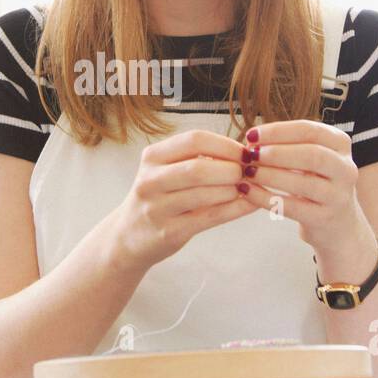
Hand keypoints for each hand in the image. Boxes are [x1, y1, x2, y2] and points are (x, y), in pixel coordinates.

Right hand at [108, 129, 258, 272]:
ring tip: (245, 188)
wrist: (129, 236)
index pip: (195, 140)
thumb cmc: (158, 198)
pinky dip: (235, 209)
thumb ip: (197, 159)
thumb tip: (245, 154)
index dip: (226, 145)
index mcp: (152, 157)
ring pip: (205, 193)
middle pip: (199, 167)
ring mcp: (157, 208)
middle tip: (247, 173)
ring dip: (234, 190)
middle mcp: (150, 180)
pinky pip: (210, 217)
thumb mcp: (166, 170)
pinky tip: (248, 204)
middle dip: (232, 169)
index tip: (244, 153)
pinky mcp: (169, 232)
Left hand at [235, 120, 377, 280]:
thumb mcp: (310, 157)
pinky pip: (291, 207)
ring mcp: (338, 195)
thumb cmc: (315, 182)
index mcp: (341, 145)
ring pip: (303, 182)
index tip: (251, 135)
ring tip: (247, 172)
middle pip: (311, 154)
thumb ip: (287, 145)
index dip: (278, 131)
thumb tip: (252, 140)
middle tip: (250, 154)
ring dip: (270, 175)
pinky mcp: (325, 218)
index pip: (310, 130)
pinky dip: (265, 198)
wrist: (337, 225)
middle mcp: (346, 168)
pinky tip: (247, 191)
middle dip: (276, 153)